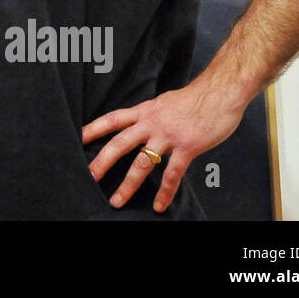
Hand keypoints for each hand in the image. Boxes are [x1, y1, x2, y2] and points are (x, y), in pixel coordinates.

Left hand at [82, 81, 246, 211]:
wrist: (221, 91)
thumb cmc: (195, 97)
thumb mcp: (164, 102)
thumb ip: (151, 114)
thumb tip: (142, 122)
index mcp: (145, 111)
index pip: (113, 119)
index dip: (94, 128)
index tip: (77, 137)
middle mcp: (152, 123)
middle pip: (120, 143)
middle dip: (102, 161)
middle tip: (89, 176)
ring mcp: (168, 136)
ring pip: (142, 163)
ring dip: (128, 184)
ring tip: (117, 200)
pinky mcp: (187, 147)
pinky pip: (172, 174)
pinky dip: (165, 192)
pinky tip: (159, 205)